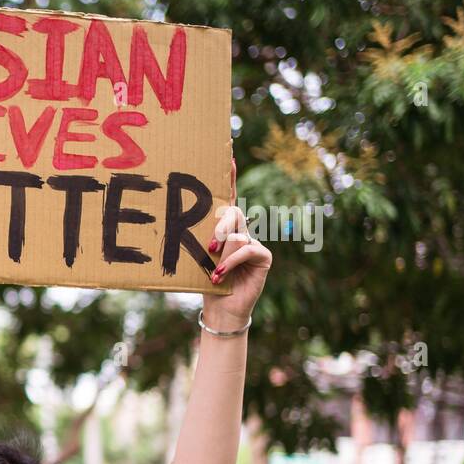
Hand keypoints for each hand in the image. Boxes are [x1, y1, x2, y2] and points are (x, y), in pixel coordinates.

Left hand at [204, 159, 271, 329]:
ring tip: (213, 267)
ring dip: (223, 251)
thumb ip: (205, 241)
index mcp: (225, 229)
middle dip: (219, 227)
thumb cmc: (205, 283)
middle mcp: (242, 232)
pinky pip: (247, 249)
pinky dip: (232, 262)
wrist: (221, 308)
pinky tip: (221, 276)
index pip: (228, 199)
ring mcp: (254, 243)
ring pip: (238, 233)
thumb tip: (204, 233)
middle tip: (208, 246)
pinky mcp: (263, 256)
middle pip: (232, 213)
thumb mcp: (200, 259)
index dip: (228, 177)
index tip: (226, 155)